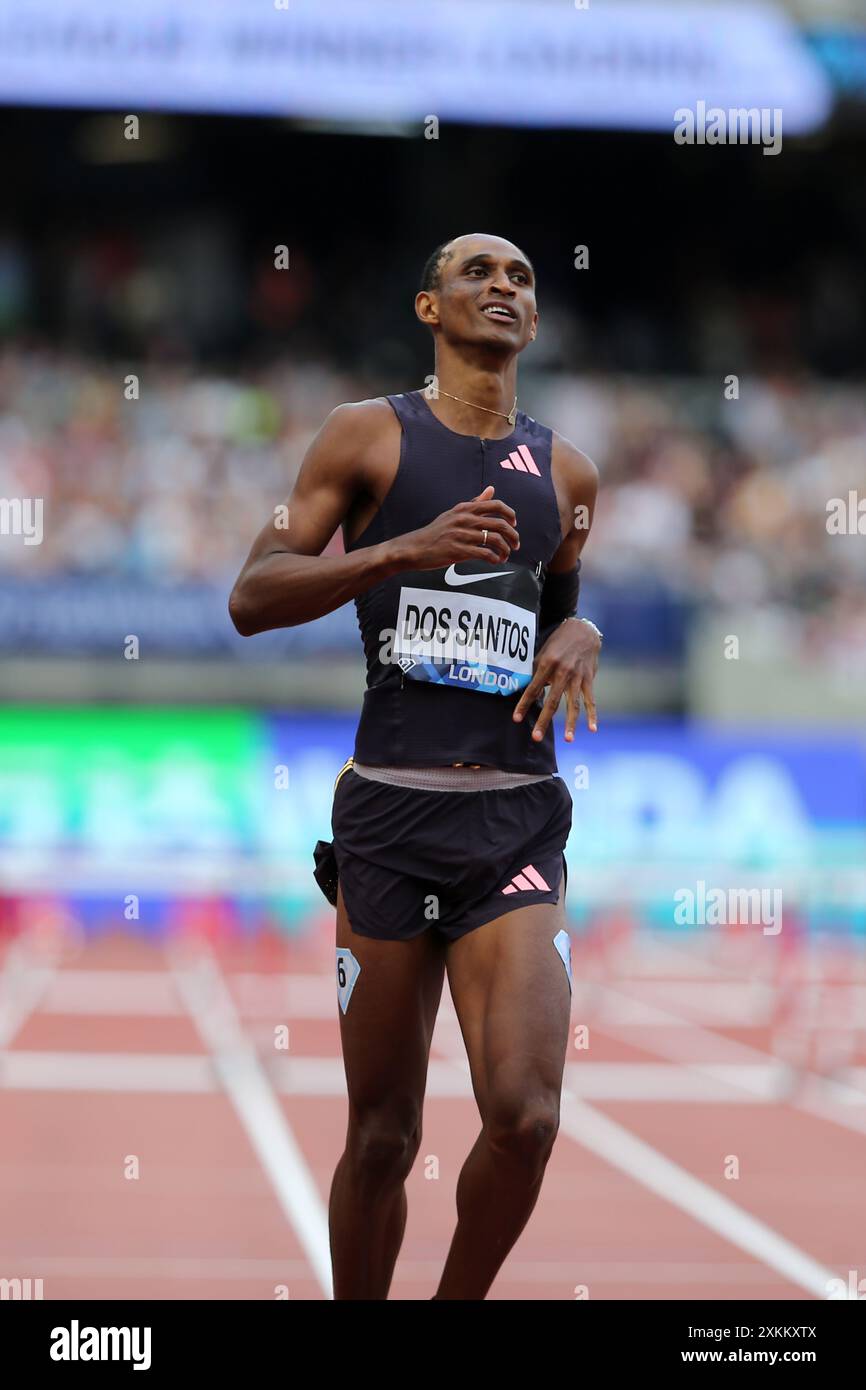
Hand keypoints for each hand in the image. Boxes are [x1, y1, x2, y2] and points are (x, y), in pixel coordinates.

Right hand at [395, 485, 519, 569]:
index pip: (496, 505)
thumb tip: (491, 489)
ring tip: (506, 555)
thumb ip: (474, 502)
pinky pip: (485, 554)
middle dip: (513, 536)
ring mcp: (461, 535)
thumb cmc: (434, 532)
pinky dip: (495, 558)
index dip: (510, 514)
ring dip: (506, 549)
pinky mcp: (458, 551)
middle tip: (516, 544)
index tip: (513, 524)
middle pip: (500, 523)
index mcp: (464, 509)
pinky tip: (495, 561)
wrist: (413, 548)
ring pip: (495, 539)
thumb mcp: (454, 513)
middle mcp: (464, 519)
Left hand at [513, 618, 599, 740]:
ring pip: (573, 704)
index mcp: (547, 664)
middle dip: (543, 720)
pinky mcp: (589, 679)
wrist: (583, 630)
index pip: (532, 688)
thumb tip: (530, 691)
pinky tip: (592, 729)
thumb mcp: (543, 652)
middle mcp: (562, 672)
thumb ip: (536, 671)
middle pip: (552, 701)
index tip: (516, 718)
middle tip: (536, 737)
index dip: (523, 704)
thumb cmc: (558, 641)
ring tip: (568, 739)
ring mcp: (577, 677)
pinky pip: (590, 700)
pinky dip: (592, 714)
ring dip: (571, 723)